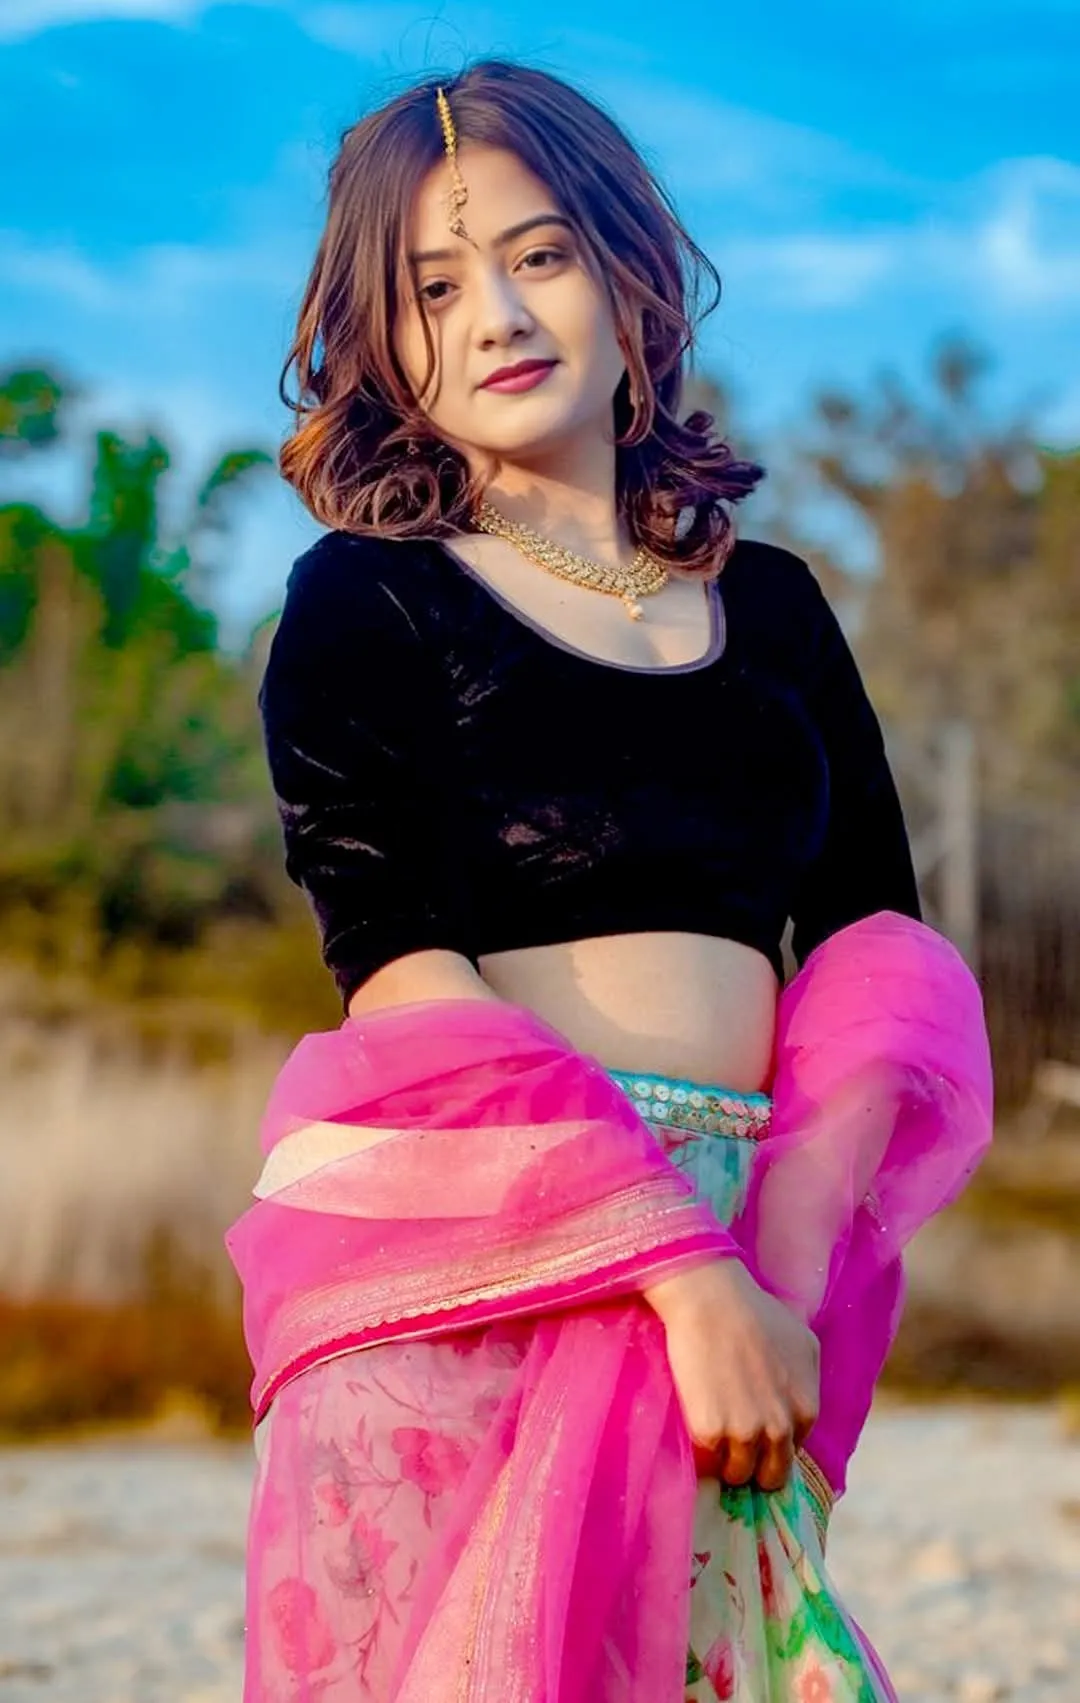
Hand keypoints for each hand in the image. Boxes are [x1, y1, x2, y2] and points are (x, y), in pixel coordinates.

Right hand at [643, 1259, 819, 1490]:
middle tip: (734, 1449)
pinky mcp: (709, 1432)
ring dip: (725, 1463)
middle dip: (754, 1466)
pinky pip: (706, 1462)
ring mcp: (745, 1433)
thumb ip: (807, 1382)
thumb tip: (797, 1405)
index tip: (755, 1437)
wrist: (711, 1300)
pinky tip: (696, 1427)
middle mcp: (781, 1429)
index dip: (771, 1446)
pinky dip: (701, 1454)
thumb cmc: (755, 1312)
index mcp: (806, 1410)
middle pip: (770, 1475)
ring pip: (738, 1475)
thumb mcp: (804, 1343)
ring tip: (712, 1438)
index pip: (792, 1452)